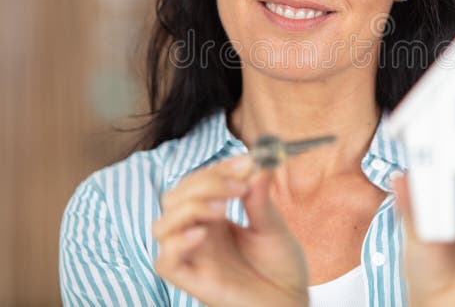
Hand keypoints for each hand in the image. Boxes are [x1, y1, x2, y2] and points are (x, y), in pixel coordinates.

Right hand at [153, 155, 308, 306]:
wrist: (291, 301)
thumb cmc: (281, 267)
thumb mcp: (273, 226)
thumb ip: (260, 198)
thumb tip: (258, 164)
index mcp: (214, 217)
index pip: (199, 182)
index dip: (218, 168)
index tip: (247, 162)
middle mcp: (198, 234)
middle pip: (176, 198)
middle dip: (204, 183)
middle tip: (239, 186)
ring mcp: (194, 257)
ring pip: (162, 225)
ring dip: (189, 207)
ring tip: (222, 209)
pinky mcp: (192, 281)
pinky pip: (165, 262)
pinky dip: (177, 243)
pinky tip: (201, 234)